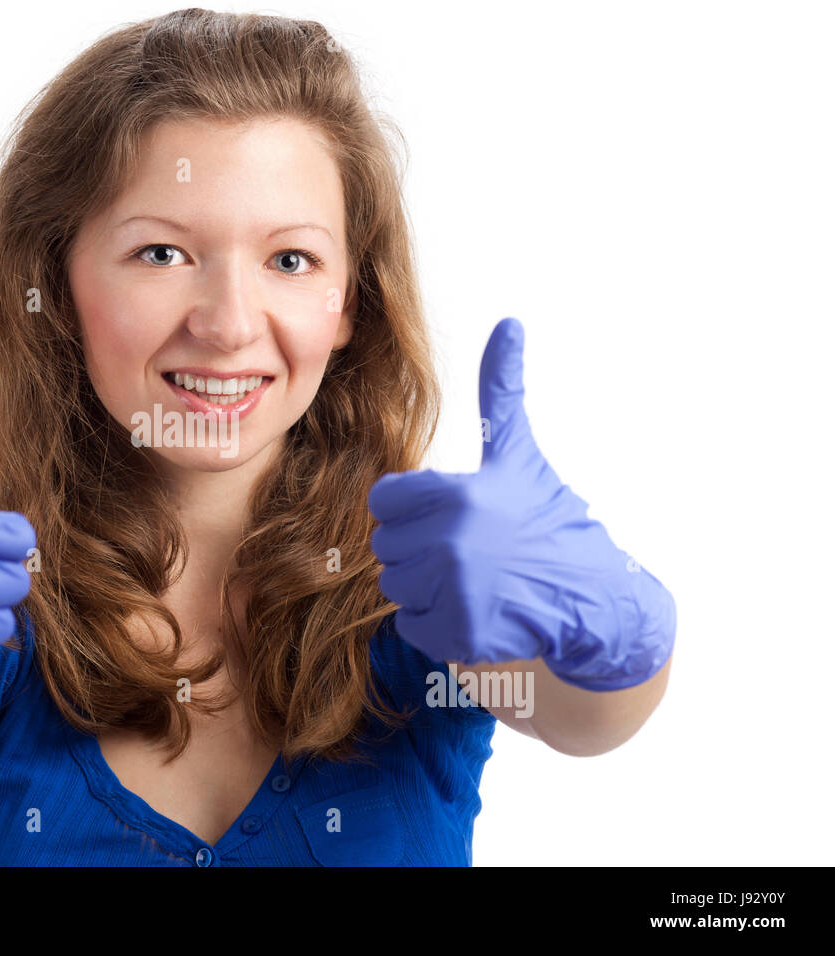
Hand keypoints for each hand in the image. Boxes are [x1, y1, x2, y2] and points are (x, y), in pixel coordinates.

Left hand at [368, 318, 674, 691]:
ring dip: (427, 586)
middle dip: (419, 547)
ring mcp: (454, 592)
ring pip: (396, 585)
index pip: (383, 500)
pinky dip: (438, 624)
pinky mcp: (459, 635)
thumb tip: (509, 323)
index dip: (410, 507)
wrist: (593, 597)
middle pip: (387, 544)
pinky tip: (476, 610)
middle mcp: (449, 543)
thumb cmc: (549, 519)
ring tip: (474, 579)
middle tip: (468, 550)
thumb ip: (500, 391)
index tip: (447, 513)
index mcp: (454, 495)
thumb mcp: (520, 454)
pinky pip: (412, 625)